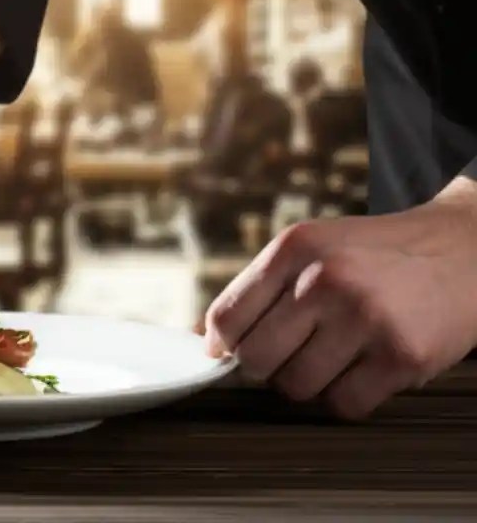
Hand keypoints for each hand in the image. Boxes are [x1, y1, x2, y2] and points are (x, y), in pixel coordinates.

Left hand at [204, 180, 476, 418]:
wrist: (465, 250)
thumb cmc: (375, 255)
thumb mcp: (312, 248)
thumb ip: (256, 290)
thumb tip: (202, 340)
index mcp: (294, 249)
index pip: (226, 318)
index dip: (223, 344)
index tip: (232, 351)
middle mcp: (325, 280)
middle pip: (256, 360)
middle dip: (266, 365)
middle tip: (292, 351)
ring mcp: (365, 319)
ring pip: (296, 387)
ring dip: (309, 381)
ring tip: (333, 354)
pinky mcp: (401, 357)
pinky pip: (343, 405)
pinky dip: (346, 396)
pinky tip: (362, 368)